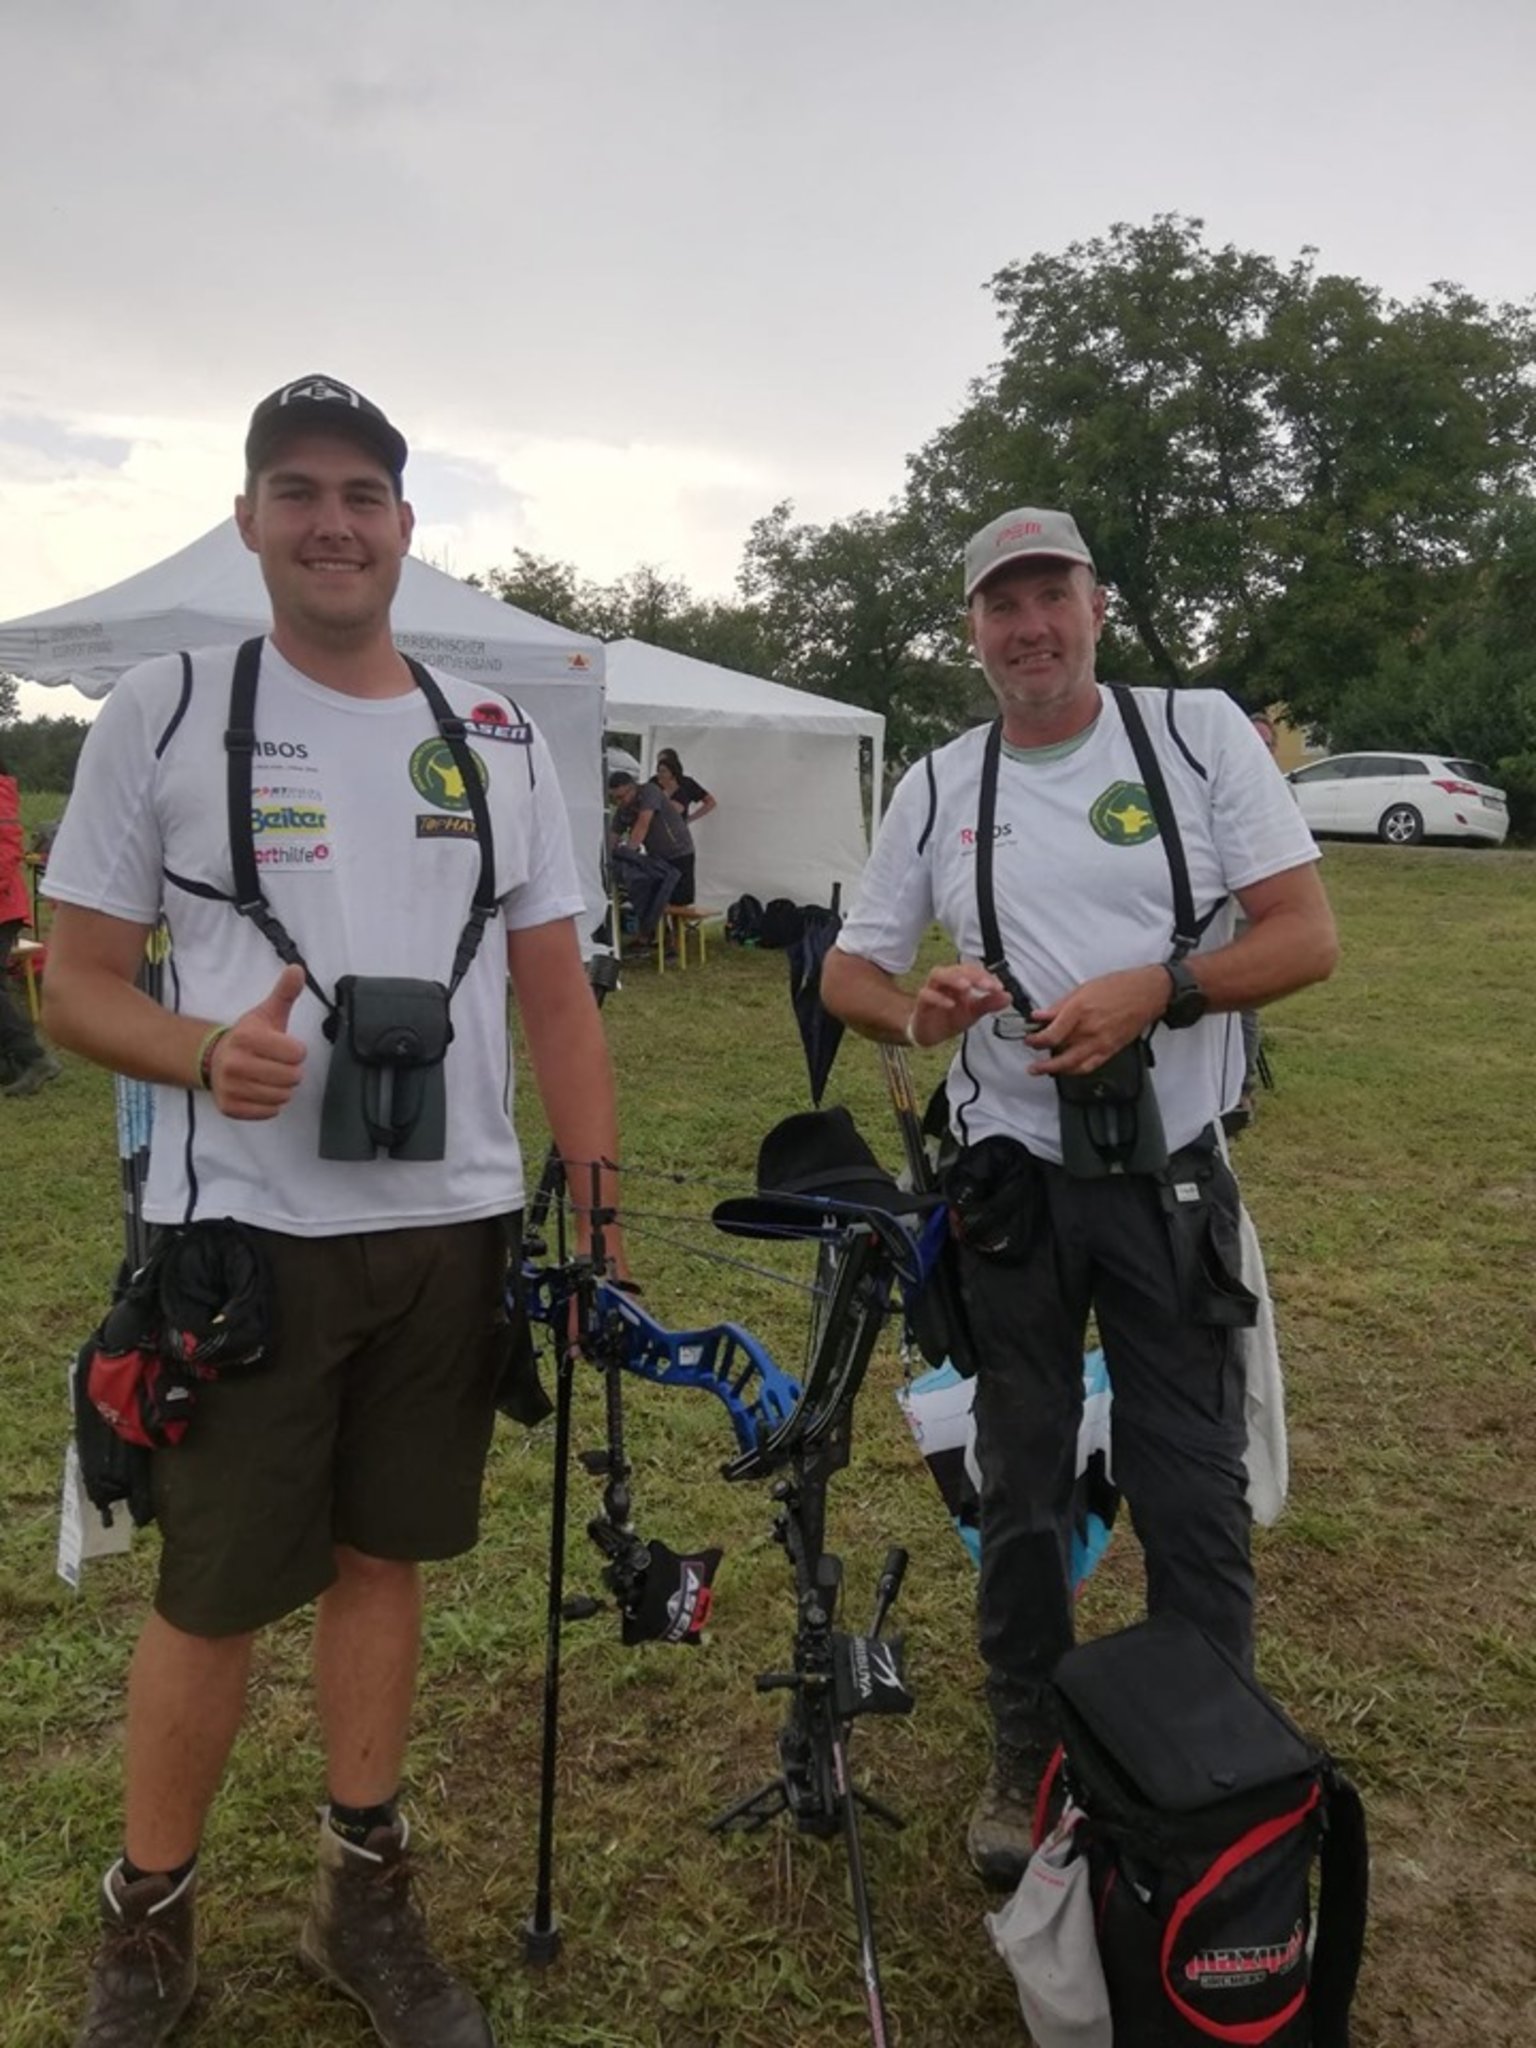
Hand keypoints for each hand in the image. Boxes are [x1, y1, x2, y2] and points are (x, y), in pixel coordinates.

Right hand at [208, 964, 307, 1119]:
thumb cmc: (250, 1037)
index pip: (297, 1053)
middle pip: (292, 1077)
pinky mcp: (229, 1107)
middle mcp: (235, 1063)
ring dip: (282, 1087)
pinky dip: (270, 1104)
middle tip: (277, 1063)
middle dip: (291, 1070)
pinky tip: (260, 1089)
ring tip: (269, 1076)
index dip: (296, 1050)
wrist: (214, 1059)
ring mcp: (230, 1087)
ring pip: (282, 1096)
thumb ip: (285, 993)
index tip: (284, 1046)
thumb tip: (298, 969)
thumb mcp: (267, 1013)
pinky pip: (269, 1112)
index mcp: (247, 1037)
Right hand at [907, 962, 1011, 1048]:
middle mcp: (945, 982)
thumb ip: (989, 1003)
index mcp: (959, 980)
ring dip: (953, 978)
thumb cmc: (951, 1017)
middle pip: (956, 969)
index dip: (986, 976)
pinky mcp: (922, 1003)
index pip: (973, 971)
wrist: (932, 1034)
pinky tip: (951, 1004)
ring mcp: (932, 990)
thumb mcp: (974, 1012)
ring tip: (967, 986)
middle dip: (973, 975)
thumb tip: (1008, 996)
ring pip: (938, 974)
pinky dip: (938, 998)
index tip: (998, 987)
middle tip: (987, 986)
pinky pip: (926, 994)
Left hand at [1024, 965, 1168, 1075]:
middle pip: (1058, 1052)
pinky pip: (1088, 1067)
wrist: (1147, 994)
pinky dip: (1074, 1071)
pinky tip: (1065, 1070)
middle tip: (1032, 1056)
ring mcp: (1100, 1043)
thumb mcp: (1083, 989)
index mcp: (1079, 1011)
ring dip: (1053, 1069)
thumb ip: (1059, 1006)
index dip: (1035, 1040)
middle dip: (1041, 1056)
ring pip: (1071, 1064)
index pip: (1051, 1035)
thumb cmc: (1119, 987)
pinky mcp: (1110, 1050)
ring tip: (1041, 1069)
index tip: (1030, 1038)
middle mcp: (1089, 1030)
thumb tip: (1040, 1015)